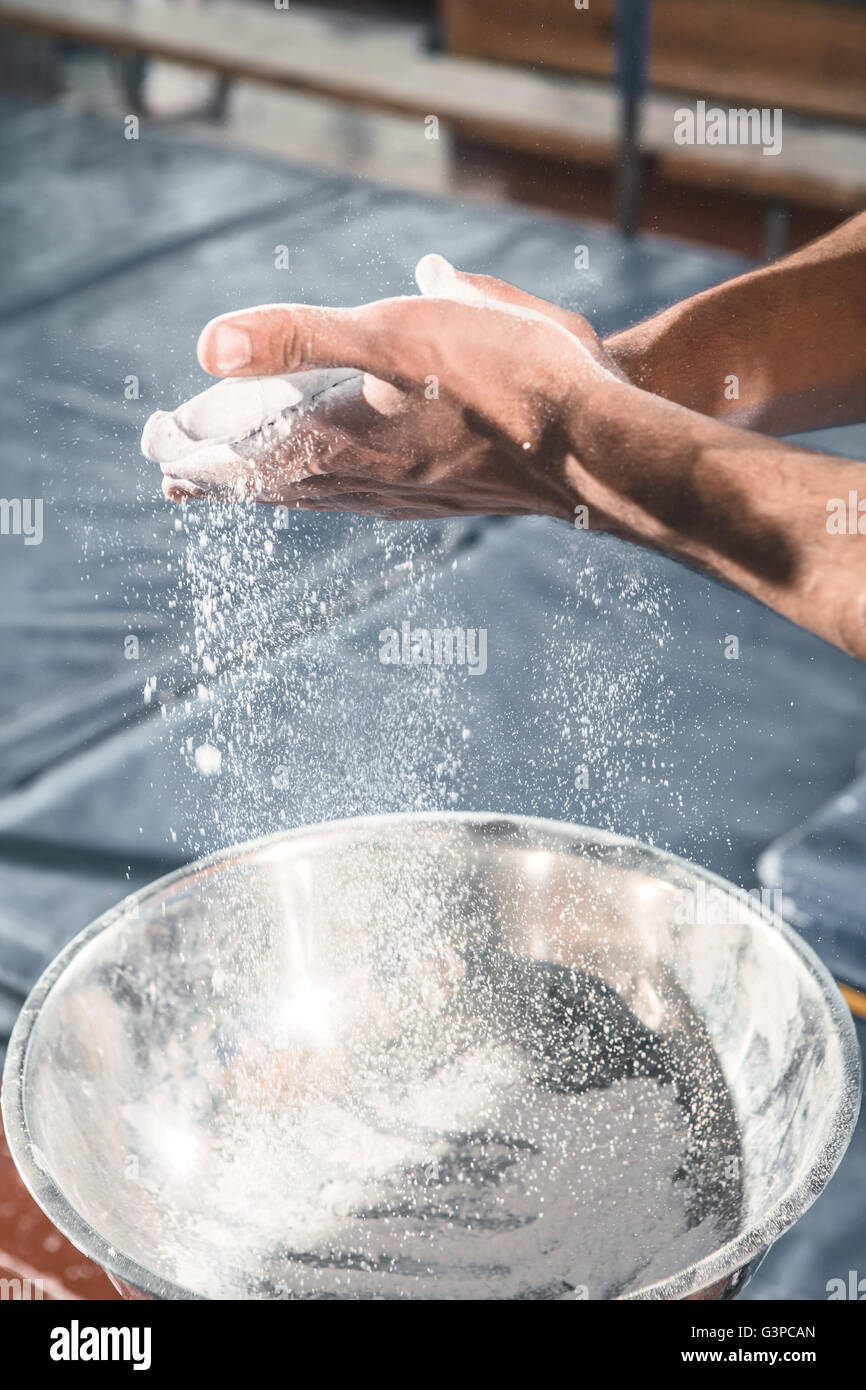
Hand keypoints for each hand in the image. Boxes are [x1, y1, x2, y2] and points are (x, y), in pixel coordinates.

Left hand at [146, 256, 620, 521]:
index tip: (158, 446)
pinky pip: (362, 503)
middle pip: (273, 483)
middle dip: (222, 475)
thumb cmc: (512, 380)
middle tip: (177, 478)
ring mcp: (410, 495)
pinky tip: (338, 495)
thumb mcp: (403, 333)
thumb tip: (210, 345)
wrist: (604, 447)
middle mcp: (370, 479)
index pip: (247, 452)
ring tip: (237, 490)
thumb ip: (303, 338)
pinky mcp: (447, 497)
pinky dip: (323, 498)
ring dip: (268, 491)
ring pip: (317, 497)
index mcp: (347, 440)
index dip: (200, 448)